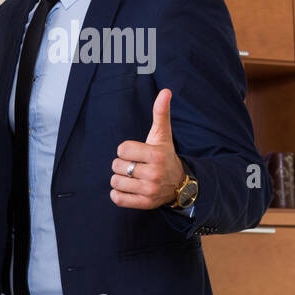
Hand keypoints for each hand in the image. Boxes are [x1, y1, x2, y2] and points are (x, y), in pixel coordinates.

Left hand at [111, 89, 185, 209]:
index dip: (126, 150)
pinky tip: (130, 188)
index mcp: (156, 154)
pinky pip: (116, 198)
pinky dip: (118, 194)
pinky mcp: (144, 203)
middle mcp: (154, 173)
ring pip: (115, 182)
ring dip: (120, 179)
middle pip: (116, 166)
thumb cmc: (165, 155)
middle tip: (137, 166)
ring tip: (134, 177)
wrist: (179, 184)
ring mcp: (149, 190)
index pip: (121, 149)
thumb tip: (165, 91)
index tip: (138, 153)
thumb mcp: (163, 135)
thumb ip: (161, 113)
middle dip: (122, 165)